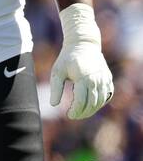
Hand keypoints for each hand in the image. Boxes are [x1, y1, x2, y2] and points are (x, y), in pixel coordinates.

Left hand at [50, 3, 113, 119]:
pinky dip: (100, 103)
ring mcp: (104, 79)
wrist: (83, 44)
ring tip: (81, 113)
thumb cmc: (67, 58)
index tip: (69, 115)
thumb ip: (55, 88)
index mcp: (83, 78)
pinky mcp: (108, 79)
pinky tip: (91, 105)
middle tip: (73, 116)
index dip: (75, 110)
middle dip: (83, 113)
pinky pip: (107, 95)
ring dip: (92, 110)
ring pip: (101, 101)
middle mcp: (96, 80)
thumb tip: (53, 104)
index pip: (81, 101)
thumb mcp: (57, 71)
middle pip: (92, 103)